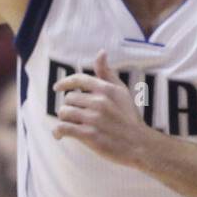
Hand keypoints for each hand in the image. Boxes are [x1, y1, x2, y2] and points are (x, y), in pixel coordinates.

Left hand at [52, 50, 150, 168]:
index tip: (56, 87)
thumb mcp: (122, 92)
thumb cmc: (129, 118)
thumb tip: (101, 52)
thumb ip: (108, 74)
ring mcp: (94, 118)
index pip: (79, 79)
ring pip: (64, 112)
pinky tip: (60, 135)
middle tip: (74, 116)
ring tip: (69, 125)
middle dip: (69, 107)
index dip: (65, 83)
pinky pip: (63, 128)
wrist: (139, 145)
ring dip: (63, 119)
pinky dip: (58, 132)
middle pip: (69, 98)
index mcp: (107, 90)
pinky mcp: (89, 135)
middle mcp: (100, 102)